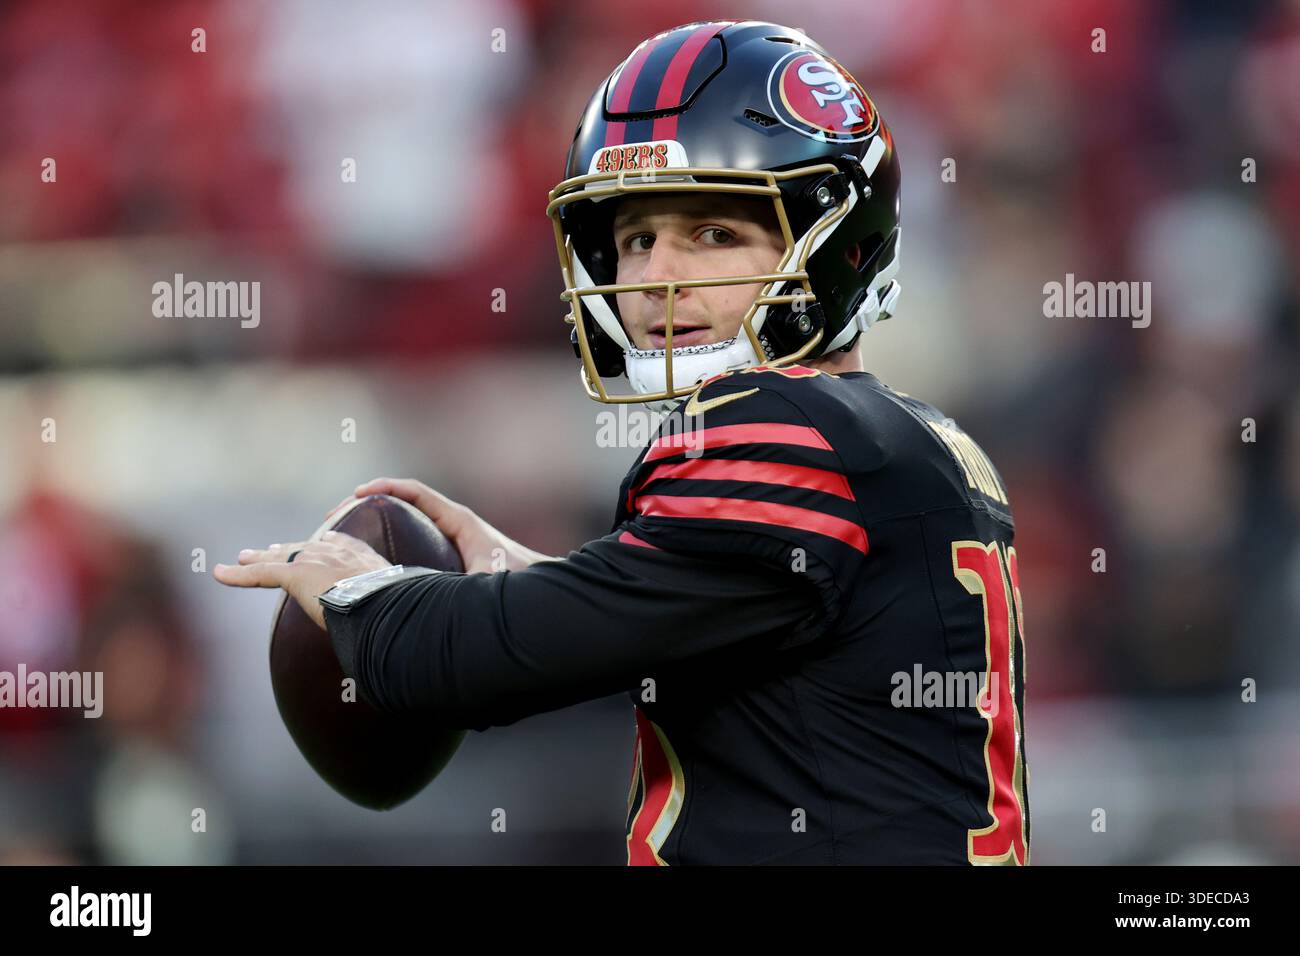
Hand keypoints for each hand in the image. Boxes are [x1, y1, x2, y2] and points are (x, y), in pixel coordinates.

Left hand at [213, 531, 391, 629]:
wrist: (387, 603)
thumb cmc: (398, 609)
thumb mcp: (397, 604)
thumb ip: (389, 609)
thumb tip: (398, 633)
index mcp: (362, 558)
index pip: (340, 545)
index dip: (329, 544)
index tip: (328, 538)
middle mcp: (337, 552)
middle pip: (305, 547)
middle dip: (286, 548)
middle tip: (270, 549)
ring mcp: (316, 560)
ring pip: (280, 557)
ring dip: (260, 558)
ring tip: (243, 557)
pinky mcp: (296, 574)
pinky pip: (260, 574)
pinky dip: (236, 575)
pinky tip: (217, 573)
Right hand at [326, 477, 557, 573]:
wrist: (545, 592)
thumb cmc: (521, 582)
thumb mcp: (489, 582)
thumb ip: (467, 587)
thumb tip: (436, 596)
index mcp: (460, 522)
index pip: (416, 493)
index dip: (386, 488)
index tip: (357, 493)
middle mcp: (454, 524)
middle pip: (404, 502)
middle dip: (366, 505)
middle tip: (333, 518)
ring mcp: (451, 536)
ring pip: (405, 520)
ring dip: (373, 523)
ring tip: (339, 536)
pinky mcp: (451, 552)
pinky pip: (411, 537)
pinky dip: (387, 540)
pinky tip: (367, 560)